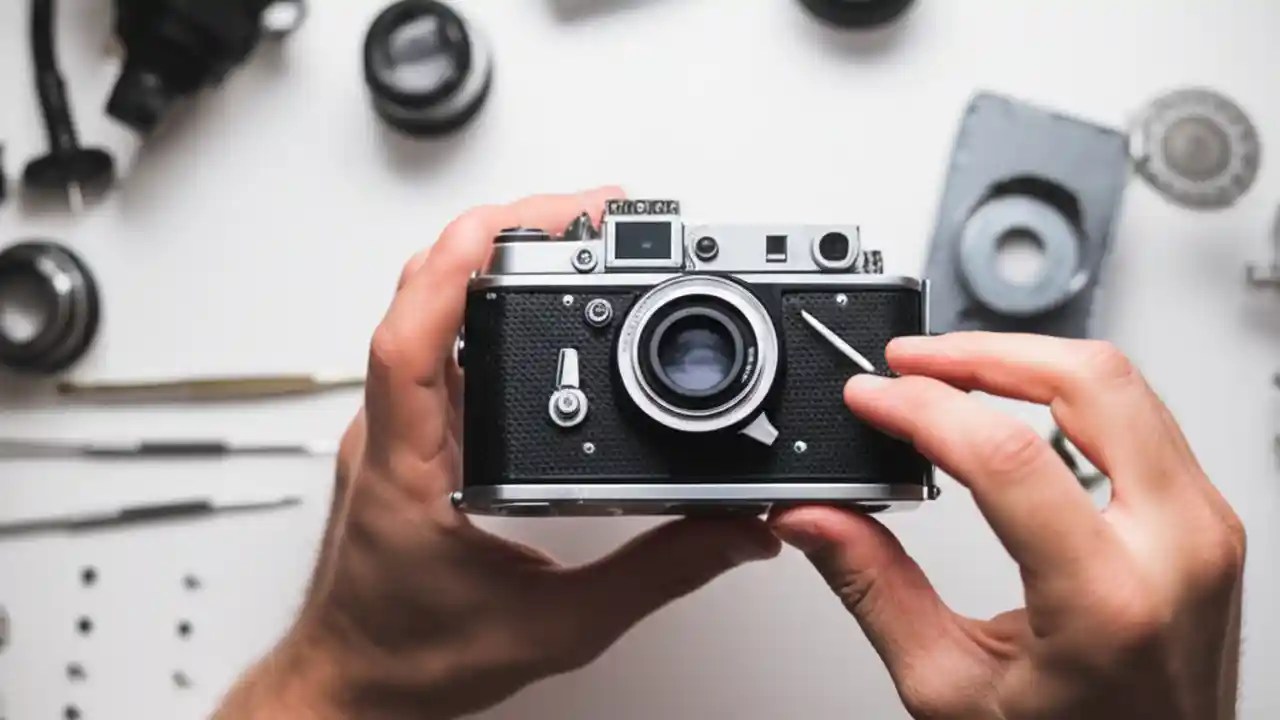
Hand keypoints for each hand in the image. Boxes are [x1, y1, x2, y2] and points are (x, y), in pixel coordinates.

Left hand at [215, 188, 779, 719]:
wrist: (353, 686)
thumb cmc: (412, 659)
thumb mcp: (555, 627)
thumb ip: (654, 577)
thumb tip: (730, 531)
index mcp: (407, 471)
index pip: (409, 342)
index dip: (458, 268)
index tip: (518, 224)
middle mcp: (393, 435)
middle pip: (423, 296)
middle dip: (506, 234)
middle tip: (589, 214)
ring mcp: (398, 431)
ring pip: (430, 311)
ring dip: (496, 259)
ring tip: (575, 235)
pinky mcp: (413, 436)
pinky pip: (441, 343)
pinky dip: (490, 301)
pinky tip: (541, 296)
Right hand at [772, 333, 1244, 719]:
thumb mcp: (951, 686)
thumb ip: (874, 590)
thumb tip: (816, 518)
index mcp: (1109, 602)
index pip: (1010, 457)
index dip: (925, 409)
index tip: (873, 397)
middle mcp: (1178, 550)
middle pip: (1090, 383)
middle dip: (986, 351)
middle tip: (913, 360)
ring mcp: (1203, 527)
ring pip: (1124, 383)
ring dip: (1027, 359)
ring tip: (951, 370)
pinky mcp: (1205, 518)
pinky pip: (1141, 416)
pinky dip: (1067, 391)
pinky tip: (1012, 399)